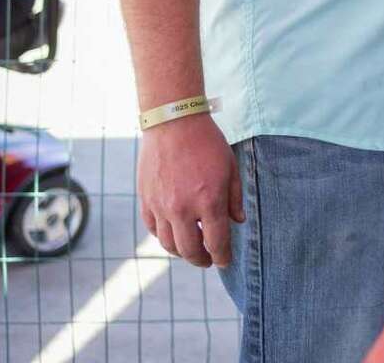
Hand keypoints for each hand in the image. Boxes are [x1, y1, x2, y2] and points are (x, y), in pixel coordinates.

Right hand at [138, 113, 242, 267]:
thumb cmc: (207, 143)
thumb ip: (234, 198)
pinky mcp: (145, 200)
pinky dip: (164, 235)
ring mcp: (160, 206)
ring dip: (181, 251)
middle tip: (208, 260)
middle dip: (201, 260)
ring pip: (168, 243)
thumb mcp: (230, 167)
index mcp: (208, 201)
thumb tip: (238, 221)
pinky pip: (153, 228)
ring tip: (191, 248)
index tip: (225, 261)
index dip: (222, 256)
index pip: (216, 242)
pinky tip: (174, 232)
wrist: (173, 123)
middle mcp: (182, 209)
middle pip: (189, 250)